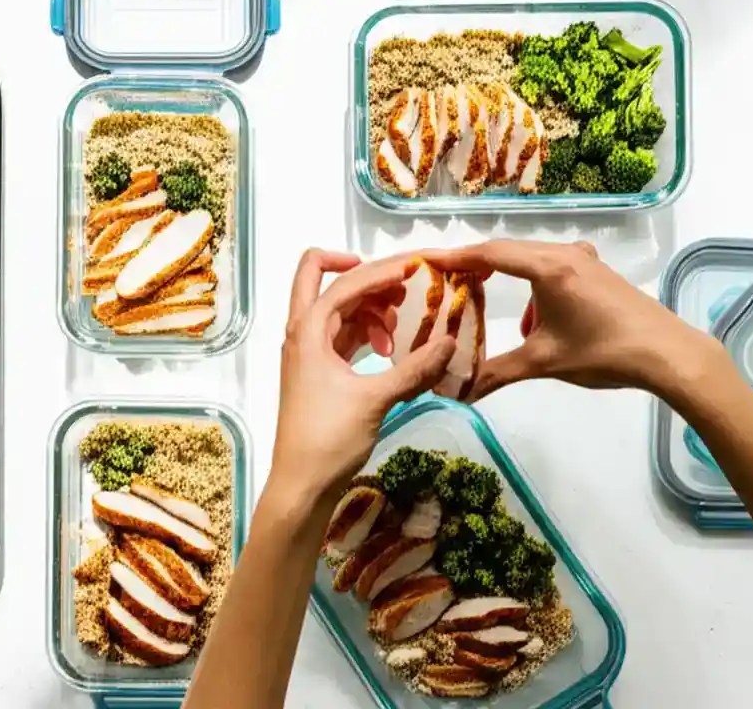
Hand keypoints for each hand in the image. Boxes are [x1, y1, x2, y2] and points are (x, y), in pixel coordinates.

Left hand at [271, 250, 456, 501]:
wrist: (301, 484)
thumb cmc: (328, 439)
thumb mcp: (375, 400)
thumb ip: (414, 369)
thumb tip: (451, 342)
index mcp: (307, 332)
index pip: (343, 283)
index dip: (379, 271)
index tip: (415, 268)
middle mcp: (302, 335)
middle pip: (325, 283)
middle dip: (364, 278)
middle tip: (403, 286)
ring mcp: (308, 355)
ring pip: (338, 312)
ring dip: (370, 309)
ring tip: (403, 326)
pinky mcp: (319, 374)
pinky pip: (343, 338)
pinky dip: (367, 335)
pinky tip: (392, 349)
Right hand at [438, 239, 724, 401]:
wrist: (667, 354)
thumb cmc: (603, 352)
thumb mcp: (544, 363)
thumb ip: (496, 373)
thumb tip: (459, 392)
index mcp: (548, 267)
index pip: (489, 254)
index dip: (455, 257)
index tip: (427, 261)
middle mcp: (564, 254)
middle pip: (508, 252)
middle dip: (476, 268)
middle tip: (446, 283)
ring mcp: (584, 260)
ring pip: (531, 261)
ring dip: (508, 280)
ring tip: (492, 309)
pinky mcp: (597, 273)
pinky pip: (551, 269)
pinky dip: (532, 285)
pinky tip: (537, 318)